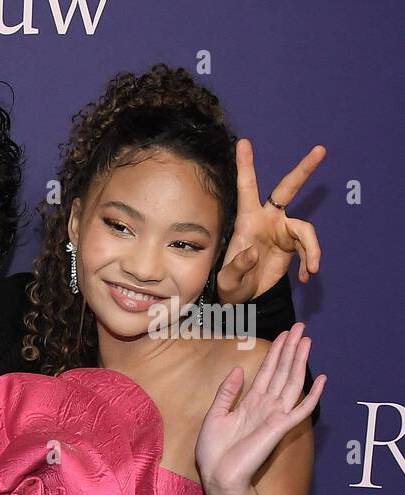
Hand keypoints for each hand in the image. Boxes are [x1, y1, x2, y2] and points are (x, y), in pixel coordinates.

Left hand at [195, 325, 324, 494]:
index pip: (267, 372)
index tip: (283, 334)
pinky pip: (301, 410)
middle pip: (282, 372)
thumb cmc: (214, 451)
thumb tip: (239, 369)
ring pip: (292, 383)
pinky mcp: (280, 428)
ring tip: (307, 341)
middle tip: (300, 327)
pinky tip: (322, 379)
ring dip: (300, 362)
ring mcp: (275, 416)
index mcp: (250, 403)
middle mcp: (266, 406)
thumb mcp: (215, 415)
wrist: (218, 475)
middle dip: (290, 349)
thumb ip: (227, 393)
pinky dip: (313, 395)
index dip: (275, 353)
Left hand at [216, 139, 324, 303]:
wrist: (243, 297)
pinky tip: (306, 275)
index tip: (244, 142)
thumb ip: (237, 266)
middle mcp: (267, 219)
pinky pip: (308, 248)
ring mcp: (282, 230)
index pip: (246, 188)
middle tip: (320, 149)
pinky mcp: (292, 244)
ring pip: (305, 229)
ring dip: (312, 249)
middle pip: (287, 189)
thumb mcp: (227, 280)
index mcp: (247, 219)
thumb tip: (254, 252)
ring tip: (311, 269)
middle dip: (303, 169)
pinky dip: (310, 261)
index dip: (246, 165)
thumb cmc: (230, 284)